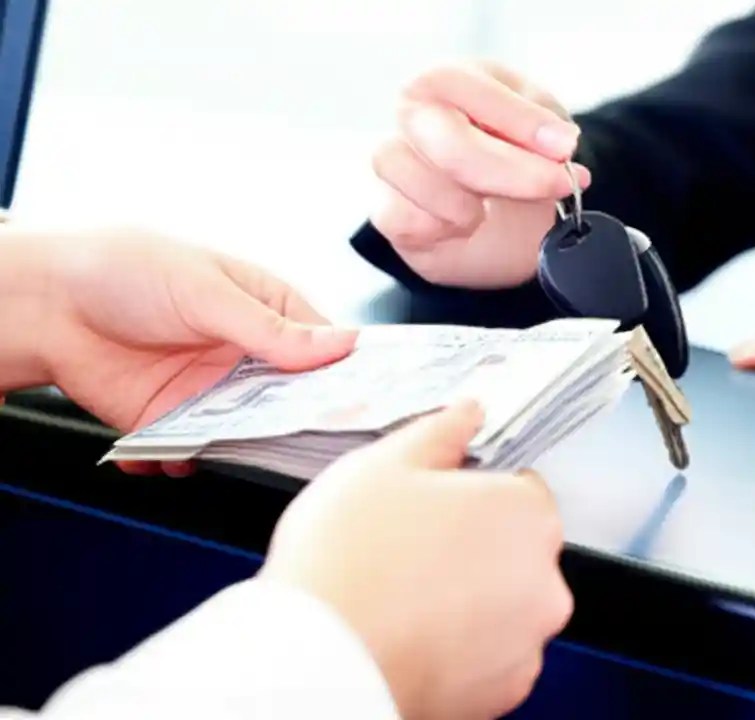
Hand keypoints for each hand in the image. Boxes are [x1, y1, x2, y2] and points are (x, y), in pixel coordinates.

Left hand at [27, 227, 355, 473]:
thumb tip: (343, 343)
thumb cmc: (127, 269)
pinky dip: (181, 462)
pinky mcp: (173, 422)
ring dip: (239, 448)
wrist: (47, 302)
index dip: (343, 376)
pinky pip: (193, 455)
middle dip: (295, 422)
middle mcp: (245, 356)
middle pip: (293, 401)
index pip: (323, 349)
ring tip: (223, 447)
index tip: (360, 401)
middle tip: (299, 437)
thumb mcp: (207, 292)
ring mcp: (212, 392)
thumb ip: (272, 329)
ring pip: (248, 435)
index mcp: (267, 311)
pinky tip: (164, 454)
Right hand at [261, 401, 572, 719]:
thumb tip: (469, 412)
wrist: (319, 662)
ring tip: (405, 598)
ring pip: (507, 606)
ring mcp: (529, 637)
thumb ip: (440, 432)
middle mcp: (544, 577)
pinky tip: (415, 636)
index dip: (472, 495)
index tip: (437, 508)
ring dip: (471, 601)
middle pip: (517, 550)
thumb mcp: (383, 466)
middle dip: (474, 549)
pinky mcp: (507, 688)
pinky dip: (464, 649)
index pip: (519, 490)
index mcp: (525, 513)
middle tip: (411, 553)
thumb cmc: (347, 562)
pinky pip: (493, 657)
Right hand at [371, 61, 589, 287]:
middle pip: (452, 147)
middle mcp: (412, 114)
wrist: (489, 207)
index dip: (521, 122)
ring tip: (493, 203)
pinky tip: (464, 223)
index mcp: (446, 80)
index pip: (471, 91)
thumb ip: (545, 127)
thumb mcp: (537, 124)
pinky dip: (450, 231)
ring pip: (431, 190)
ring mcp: (392, 160)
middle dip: (514, 174)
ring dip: (476, 208)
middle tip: (559, 185)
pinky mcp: (386, 209)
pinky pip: (415, 224)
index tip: (564, 146)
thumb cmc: (507, 148)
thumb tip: (558, 143)